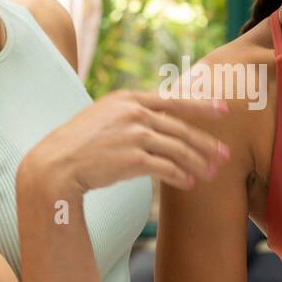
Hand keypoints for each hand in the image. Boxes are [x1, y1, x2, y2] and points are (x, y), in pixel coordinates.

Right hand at [18, 89, 230, 197]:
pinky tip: (189, 182)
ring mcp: (133, 134)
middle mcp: (134, 113)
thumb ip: (131, 113)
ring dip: (198, 162)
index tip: (223, 110)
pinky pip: (166, 167)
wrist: (56, 164)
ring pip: (178, 148)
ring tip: (210, 174)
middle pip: (181, 128)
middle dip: (206, 142)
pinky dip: (180, 175)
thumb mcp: (104, 115)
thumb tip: (157, 121)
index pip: (173, 100)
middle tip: (225, 155)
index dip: (201, 105)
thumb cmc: (79, 144)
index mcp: (128, 99)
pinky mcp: (132, 158)